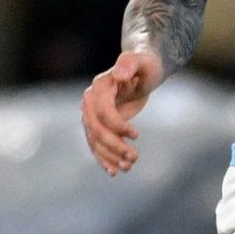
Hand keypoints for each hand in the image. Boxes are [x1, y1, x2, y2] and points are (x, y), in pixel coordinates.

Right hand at [82, 49, 164, 175]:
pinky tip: (114, 171)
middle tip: (134, 157)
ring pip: (95, 140)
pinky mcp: (98, 125)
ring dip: (110, 156)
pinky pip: (96, 144)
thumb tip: (119, 75)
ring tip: (128, 167)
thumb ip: (129, 64)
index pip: (103, 112)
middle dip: (114, 146)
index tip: (136, 135)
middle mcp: (90, 102)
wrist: (141, 71)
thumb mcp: (142, 62)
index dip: (118, 126)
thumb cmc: (145, 65)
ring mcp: (91, 114)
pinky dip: (104, 158)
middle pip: (97, 129)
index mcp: (99, 87)